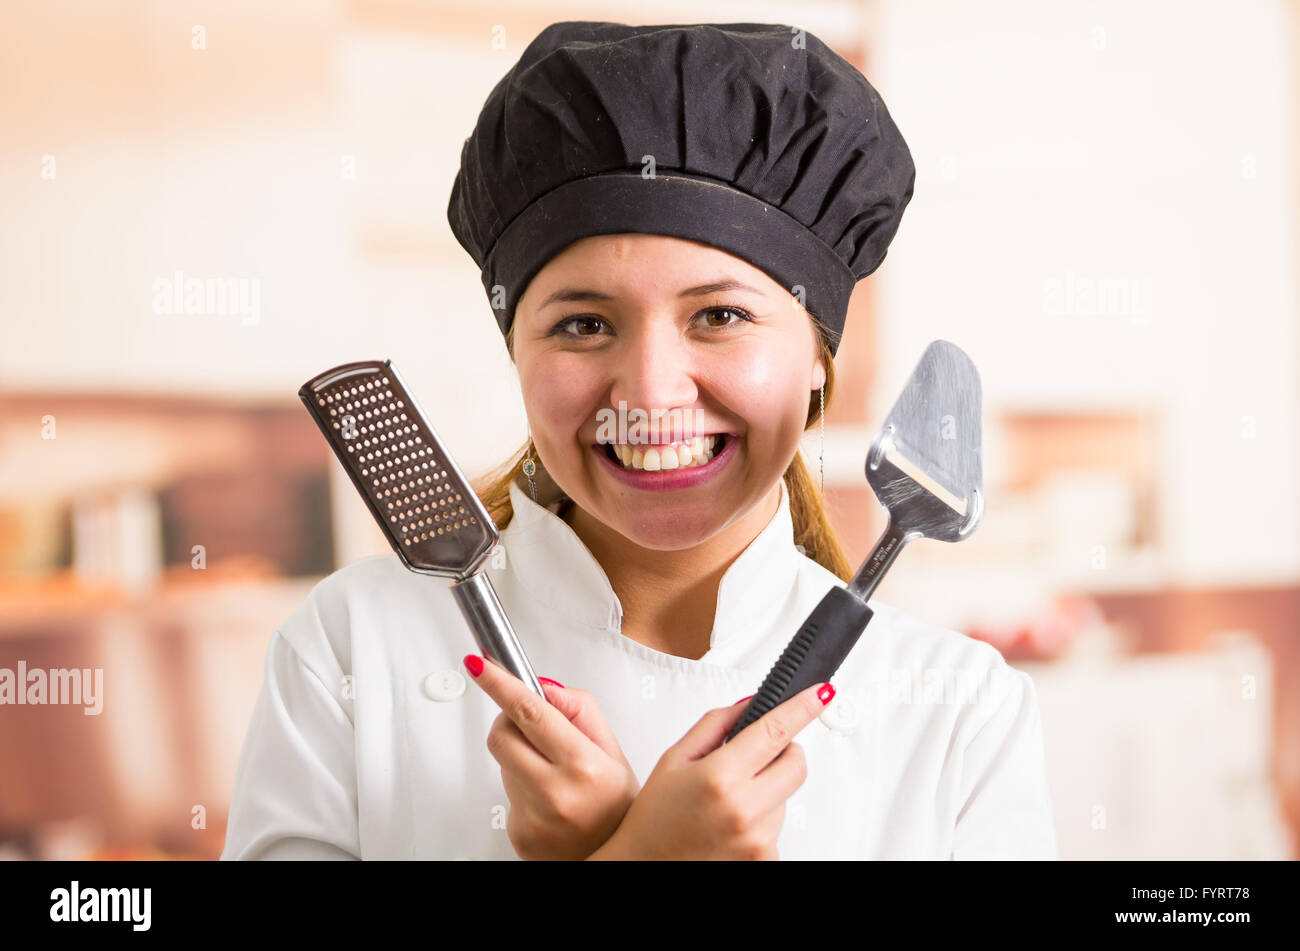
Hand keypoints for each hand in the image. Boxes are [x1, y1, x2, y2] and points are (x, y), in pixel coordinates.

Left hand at [465, 654, 640, 860]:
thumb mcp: (615, 753)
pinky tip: (550, 801)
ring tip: (555, 777)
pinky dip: (523, 789)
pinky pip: (507, 794)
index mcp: (583, 766)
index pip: (531, 712)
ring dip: (521, 759)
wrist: (616, 859)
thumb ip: (581, 711)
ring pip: (503, 763)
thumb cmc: (618, 808)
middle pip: (502, 735)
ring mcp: (533, 817)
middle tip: (536, 731)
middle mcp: (555, 793)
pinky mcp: (518, 834)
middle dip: (512, 722)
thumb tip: (545, 688)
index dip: (500, 683)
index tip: (480, 665)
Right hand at [588, 682, 831, 860]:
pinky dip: (761, 819)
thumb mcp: (674, 758)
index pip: (775, 731)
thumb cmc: (654, 818)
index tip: (820, 693)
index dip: (802, 707)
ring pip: (786, 796)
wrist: (644, 868)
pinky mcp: (766, 861)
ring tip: (726, 803)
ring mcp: (759, 841)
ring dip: (767, 790)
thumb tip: (750, 705)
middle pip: (796, 765)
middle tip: (756, 755)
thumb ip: (715, 724)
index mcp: (720, 777)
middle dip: (784, 752)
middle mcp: (745, 810)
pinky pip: (778, 826)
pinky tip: (730, 825)